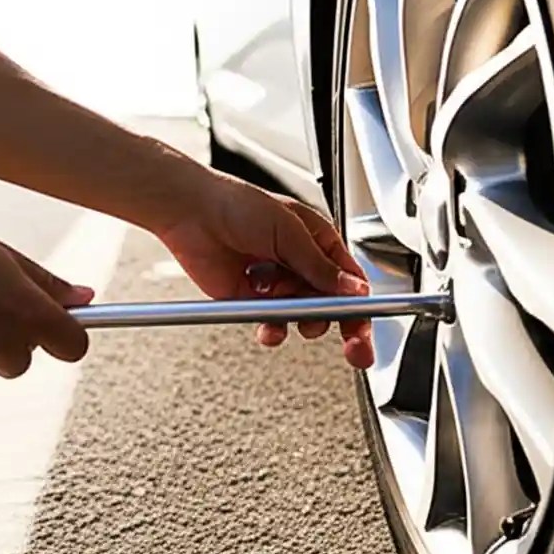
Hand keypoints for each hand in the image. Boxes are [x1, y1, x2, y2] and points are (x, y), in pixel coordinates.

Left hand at [154, 169, 374, 368]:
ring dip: (301, 323)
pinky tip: (268, 327)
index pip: (349, 280)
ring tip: (296, 322)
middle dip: (339, 324)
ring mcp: (277, 282)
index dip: (358, 305)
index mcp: (317, 241)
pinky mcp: (253, 299)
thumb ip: (320, 266)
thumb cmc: (237, 204)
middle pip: (331, 303)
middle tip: (352, 349)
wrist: (191, 213)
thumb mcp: (288, 232)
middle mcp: (300, 263)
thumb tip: (353, 288)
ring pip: (302, 316)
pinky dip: (273, 329)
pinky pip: (273, 322)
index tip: (362, 328)